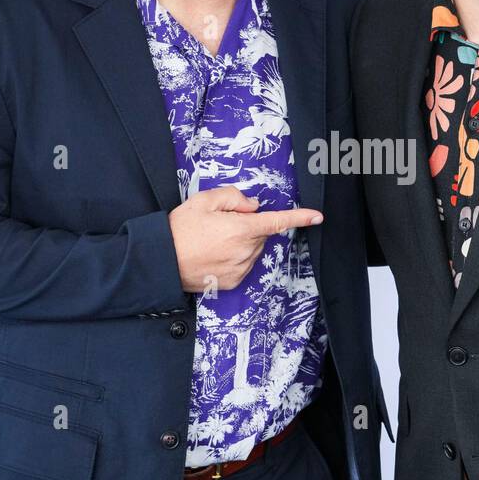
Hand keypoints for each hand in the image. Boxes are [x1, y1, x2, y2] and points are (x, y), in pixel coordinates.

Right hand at [168, 186, 322, 292]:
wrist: (161, 262)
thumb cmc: (180, 229)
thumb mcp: (204, 201)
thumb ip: (234, 198)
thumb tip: (253, 206)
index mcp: (241, 229)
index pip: (277, 221)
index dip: (299, 217)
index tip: (317, 216)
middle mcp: (245, 251)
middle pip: (260, 234)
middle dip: (247, 227)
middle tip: (219, 225)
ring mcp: (240, 268)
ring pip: (252, 250)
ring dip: (241, 243)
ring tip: (212, 241)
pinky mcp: (233, 281)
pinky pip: (243, 264)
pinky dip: (234, 257)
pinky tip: (213, 254)